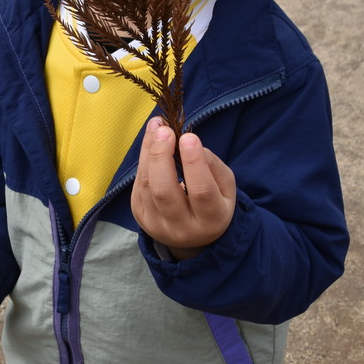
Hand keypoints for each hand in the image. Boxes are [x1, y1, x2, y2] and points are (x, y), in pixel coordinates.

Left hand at [131, 118, 235, 258]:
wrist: (194, 236)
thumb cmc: (213, 203)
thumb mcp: (225, 186)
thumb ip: (211, 165)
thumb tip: (186, 141)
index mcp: (211, 220)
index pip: (201, 191)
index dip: (194, 162)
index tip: (188, 137)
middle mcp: (182, 228)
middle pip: (164, 191)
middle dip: (161, 156)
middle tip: (164, 129)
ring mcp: (156, 225)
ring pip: (146, 185)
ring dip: (148, 152)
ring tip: (156, 127)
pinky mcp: (140, 217)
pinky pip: (138, 185)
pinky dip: (143, 160)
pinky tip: (151, 142)